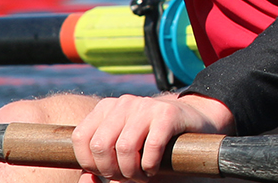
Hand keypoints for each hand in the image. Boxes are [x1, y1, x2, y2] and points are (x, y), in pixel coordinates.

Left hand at [72, 93, 232, 182]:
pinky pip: (151, 146)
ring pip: (125, 147)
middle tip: (126, 177)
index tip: (106, 173)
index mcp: (107, 108)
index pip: (81, 139)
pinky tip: (154, 168)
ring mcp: (146, 106)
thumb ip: (102, 163)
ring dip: (132, 171)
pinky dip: (150, 165)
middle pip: (101, 145)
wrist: (196, 120)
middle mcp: (124, 103)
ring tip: (141, 176)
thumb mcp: (124, 149)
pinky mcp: (168, 113)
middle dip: (111, 170)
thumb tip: (86, 179)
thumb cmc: (154, 139)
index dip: (90, 163)